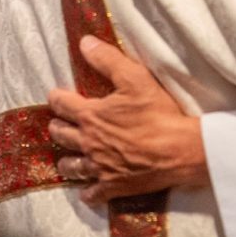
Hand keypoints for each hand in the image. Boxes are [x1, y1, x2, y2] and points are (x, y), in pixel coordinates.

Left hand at [47, 36, 207, 205]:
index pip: (62, 104)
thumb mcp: (135, 77)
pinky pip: (92, 193)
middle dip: (57, 127)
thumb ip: (108, 59)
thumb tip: (84, 43)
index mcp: (91, 115)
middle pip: (61, 135)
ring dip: (67, 160)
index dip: (57, 98)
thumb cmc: (158, 112)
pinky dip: (87, 191)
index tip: (56, 95)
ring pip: (71, 166)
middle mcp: (88, 142)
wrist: (180, 149)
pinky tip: (88, 190)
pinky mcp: (113, 186)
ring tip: (67, 157)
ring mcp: (99, 167)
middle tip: (59, 124)